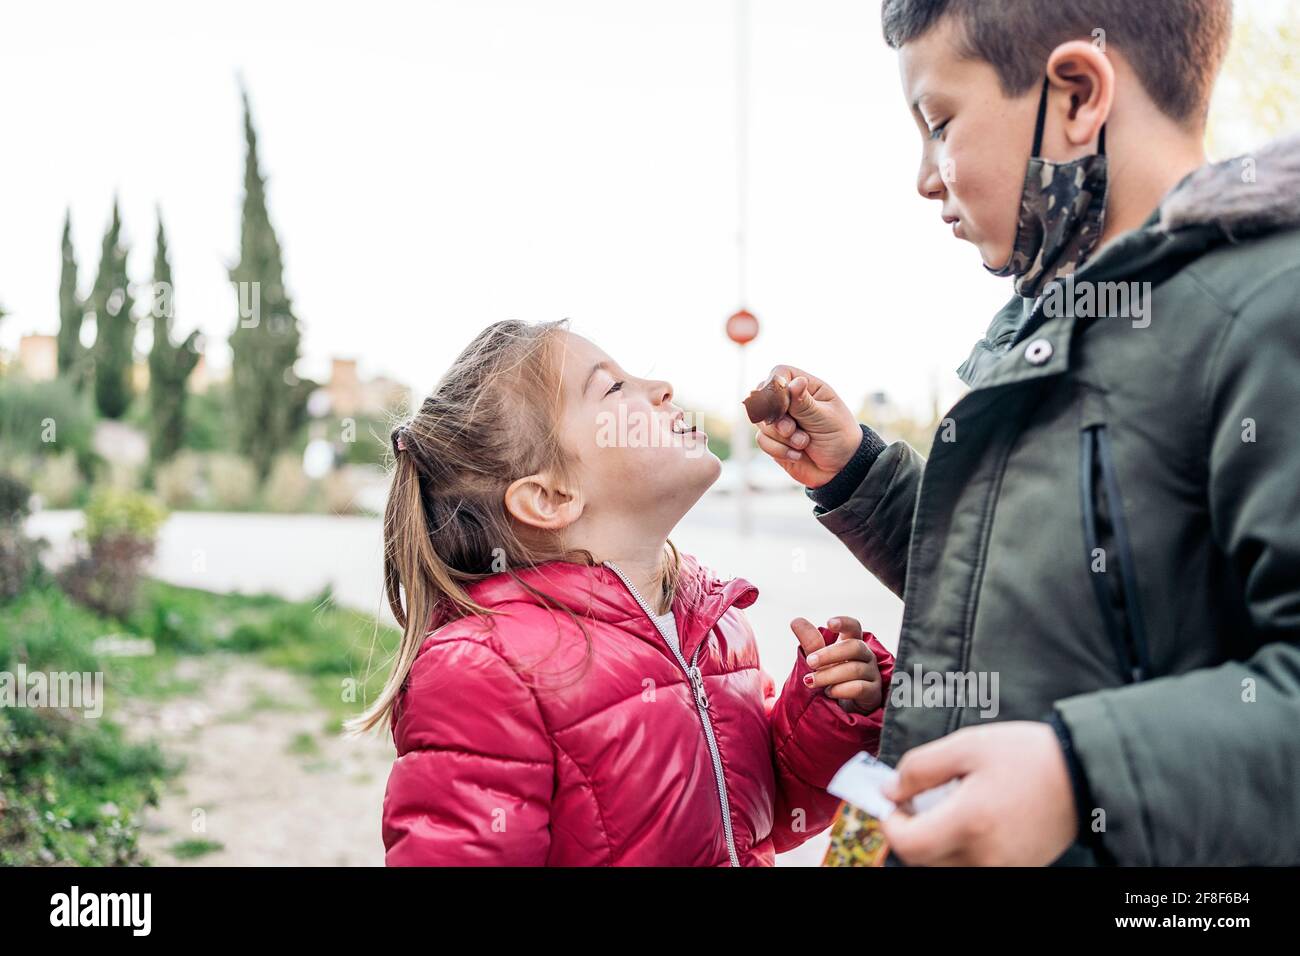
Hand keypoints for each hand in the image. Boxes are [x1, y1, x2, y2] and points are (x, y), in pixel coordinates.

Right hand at [752, 365, 862, 488]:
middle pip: (764, 396)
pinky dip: (778, 450)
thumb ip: (805, 403)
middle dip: (776, 417)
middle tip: (791, 429)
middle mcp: (791, 401)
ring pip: (761, 421)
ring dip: (781, 437)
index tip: (783, 404)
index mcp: (807, 387)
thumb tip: (795, 382)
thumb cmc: (840, 438)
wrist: (841, 470)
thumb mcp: (825, 419)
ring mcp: (781, 420)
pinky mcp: (774, 439)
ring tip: (803, 444)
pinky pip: (762, 440)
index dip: (775, 386)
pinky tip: (797, 455)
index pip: (780, 373)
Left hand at [790, 615, 882, 714]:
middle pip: (855, 647)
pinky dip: (842, 689)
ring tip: (811, 681)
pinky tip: (829, 692)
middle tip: (810, 662)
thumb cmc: (832, 678)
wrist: (843, 708)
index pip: (854, 627)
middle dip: (830, 654)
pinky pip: (860, 688)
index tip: (829, 623)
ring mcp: (872, 674)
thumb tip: (796, 621)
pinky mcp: (873, 693)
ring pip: (855, 669)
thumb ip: (810, 642)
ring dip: (830, 675)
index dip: (844, 622)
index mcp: (852, 643)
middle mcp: (865, 656)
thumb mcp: (819, 659)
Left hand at [879, 722, 1078, 865]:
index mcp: (970, 823)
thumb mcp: (966, 746)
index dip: (890, 824)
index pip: (908, 844)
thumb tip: (889, 791)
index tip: (892, 802)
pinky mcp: (1016, 869)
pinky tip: (972, 818)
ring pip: (945, 865)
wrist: (1082, 775)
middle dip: (911, 831)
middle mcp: (985, 856)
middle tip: (917, 800)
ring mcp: (1002, 868)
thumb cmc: (1027, 755)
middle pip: (923, 860)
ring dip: (934, 841)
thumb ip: (920, 768)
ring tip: (949, 806)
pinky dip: (960, 848)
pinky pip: (972, 866)